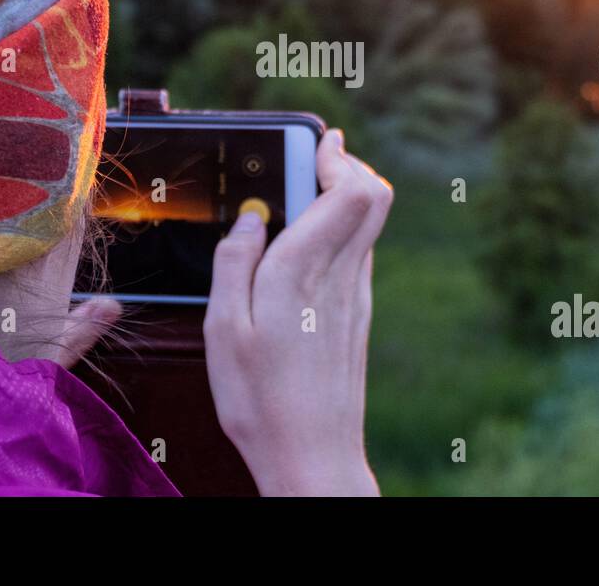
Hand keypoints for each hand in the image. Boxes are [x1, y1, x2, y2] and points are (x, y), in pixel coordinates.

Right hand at [204, 129, 391, 495]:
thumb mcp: (224, 330)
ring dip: (346, 194)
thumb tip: (250, 218)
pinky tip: (307, 243)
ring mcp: (357, 298)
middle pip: (374, 197)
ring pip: (370, 223)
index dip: (340, 156)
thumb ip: (234, 263)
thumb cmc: (261, 401)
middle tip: (315, 156)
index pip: (353, 190)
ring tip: (304, 192)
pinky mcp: (358, 317)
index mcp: (306, 271)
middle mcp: (343, 278)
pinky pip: (361, 252)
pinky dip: (341, 229)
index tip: (317, 140)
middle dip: (349, 164)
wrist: (313, 460)